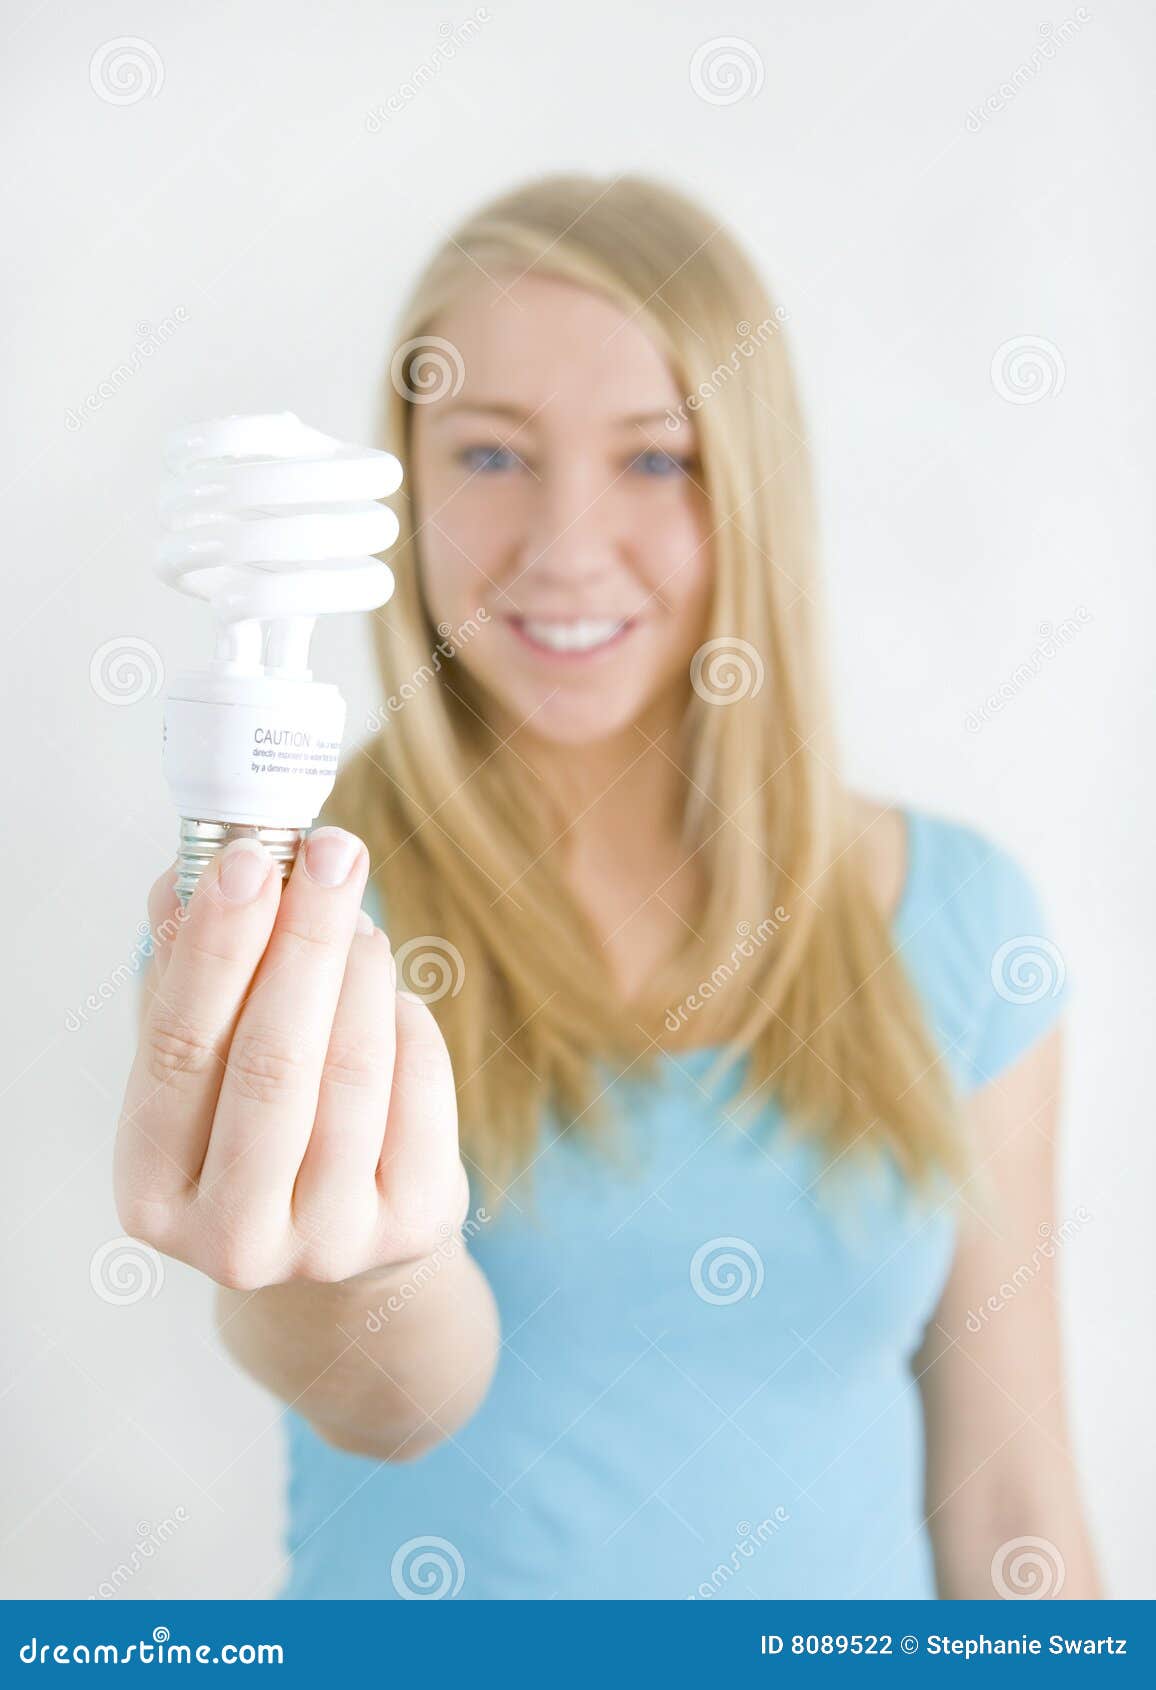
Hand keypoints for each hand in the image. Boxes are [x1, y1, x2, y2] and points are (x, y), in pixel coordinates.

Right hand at [115, 829, 468, 1290]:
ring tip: (358, 920)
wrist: (339, 1235)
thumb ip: (186, 970)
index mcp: (154, 1191)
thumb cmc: (254, 1125)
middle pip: (272, 1063)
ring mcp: (329, 1242)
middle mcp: (234, 1236)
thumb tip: (194, 872)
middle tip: (332, 854)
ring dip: (362, 972)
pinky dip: (408, 1020)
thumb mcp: (204, 1063)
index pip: (176, 1050)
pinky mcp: (411, 1225)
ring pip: (354, 1072)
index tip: (250, 858)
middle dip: (306, 940)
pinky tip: (391, 994)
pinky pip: (419, 1088)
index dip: (215, 948)